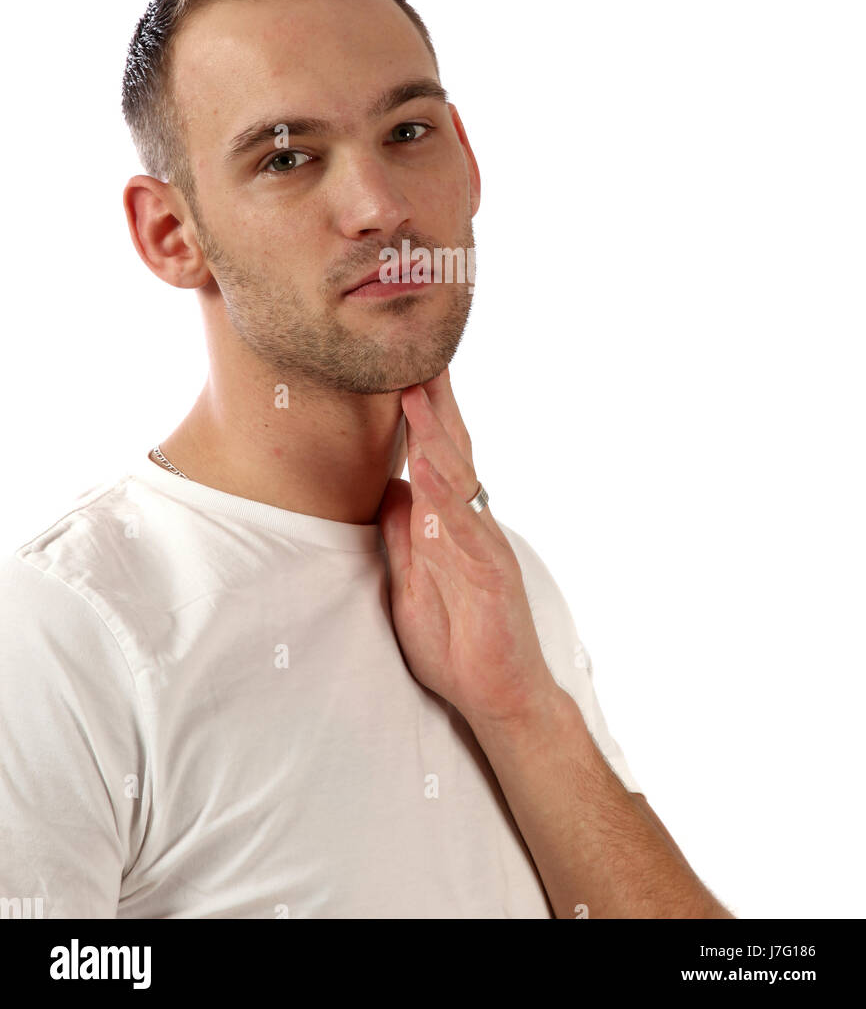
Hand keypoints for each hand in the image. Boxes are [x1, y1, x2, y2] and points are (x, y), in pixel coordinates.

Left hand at [376, 366, 558, 731]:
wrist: (498, 696)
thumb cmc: (457, 642)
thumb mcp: (410, 584)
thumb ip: (403, 536)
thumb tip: (387, 489)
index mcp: (448, 522)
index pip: (434, 455)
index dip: (419, 412)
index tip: (401, 367)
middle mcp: (469, 523)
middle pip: (452, 449)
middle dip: (434, 400)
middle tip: (416, 350)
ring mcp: (483, 544)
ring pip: (458, 479)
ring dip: (434, 435)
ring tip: (412, 393)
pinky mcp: (491, 573)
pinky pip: (462, 529)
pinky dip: (443, 496)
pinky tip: (426, 469)